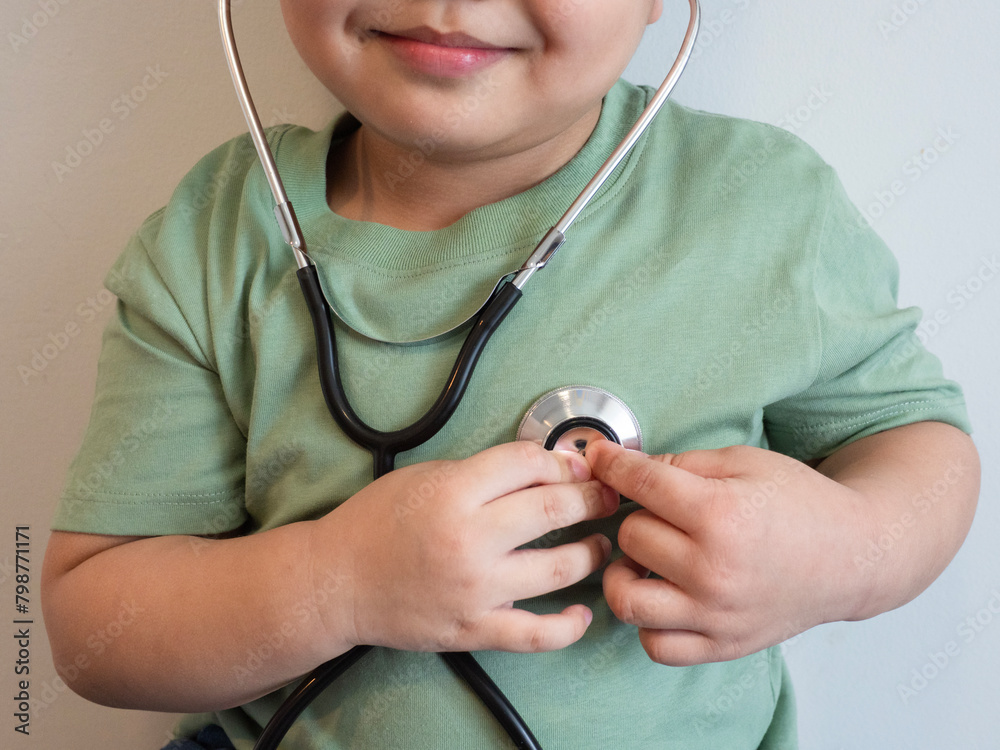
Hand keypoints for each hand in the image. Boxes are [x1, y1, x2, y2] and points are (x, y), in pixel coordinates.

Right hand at [310, 442, 618, 653]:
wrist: (336, 582)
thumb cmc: (376, 522)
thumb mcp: (426, 475)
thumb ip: (485, 470)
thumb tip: (548, 467)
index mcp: (453, 493)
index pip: (529, 463)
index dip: (563, 461)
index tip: (577, 467)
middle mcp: (469, 540)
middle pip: (555, 510)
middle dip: (593, 499)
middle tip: (607, 497)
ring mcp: (474, 590)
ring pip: (560, 569)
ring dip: (592, 553)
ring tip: (599, 543)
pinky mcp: (473, 629)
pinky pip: (537, 634)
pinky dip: (569, 624)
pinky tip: (582, 610)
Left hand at [586, 441, 869, 665]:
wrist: (852, 556)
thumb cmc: (800, 503)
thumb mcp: (743, 462)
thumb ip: (680, 463)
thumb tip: (623, 466)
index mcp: (721, 514)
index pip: (639, 484)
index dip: (611, 464)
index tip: (599, 457)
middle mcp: (714, 570)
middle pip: (630, 536)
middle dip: (637, 515)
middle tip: (660, 512)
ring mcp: (716, 615)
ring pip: (626, 597)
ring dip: (626, 572)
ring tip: (648, 558)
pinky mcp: (722, 645)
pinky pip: (655, 645)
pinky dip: (648, 621)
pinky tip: (663, 594)